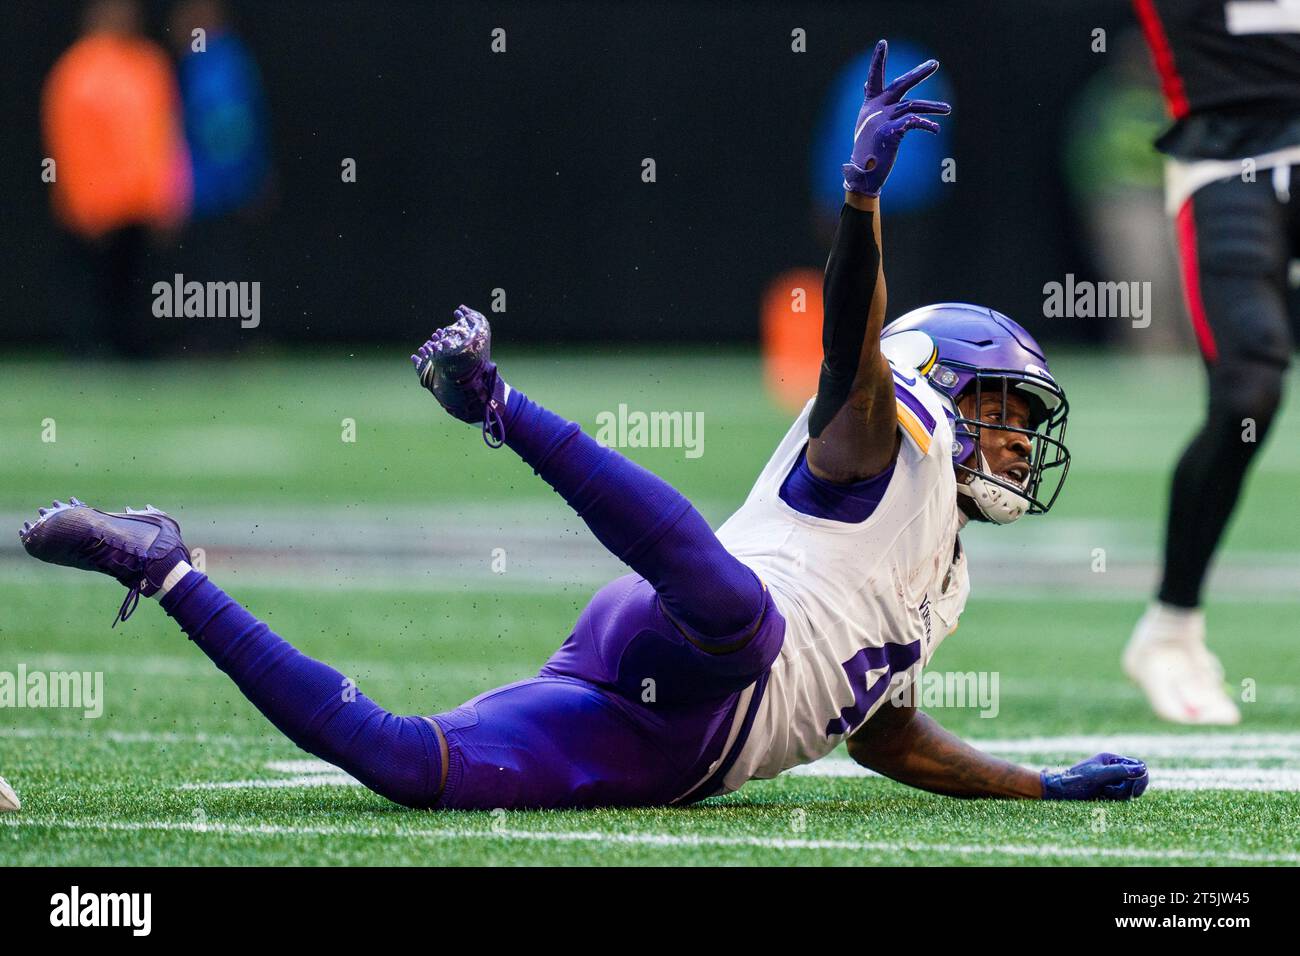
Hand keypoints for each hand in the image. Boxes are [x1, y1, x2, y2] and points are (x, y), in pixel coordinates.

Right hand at [843, 39, 950, 196]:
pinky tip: (935, 129)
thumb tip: (865, 84)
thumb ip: (871, 102)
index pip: (874, 77)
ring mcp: (883, 120)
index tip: (883, 43)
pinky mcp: (890, 132)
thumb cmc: (868, 149)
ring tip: (947, 109)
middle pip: (900, 84)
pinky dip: (926, 124)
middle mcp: (876, 109)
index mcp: (870, 104)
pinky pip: (914, 123)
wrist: (863, 173)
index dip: (877, 60)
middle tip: (935, 64)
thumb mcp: (866, 122)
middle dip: (918, 73)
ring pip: (914, 106)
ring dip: (933, 107)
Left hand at [1041, 752, 1148, 800]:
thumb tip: (1142, 769)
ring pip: (1130, 791)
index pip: (1139, 766)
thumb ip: (1120, 772)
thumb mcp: (1098, 776)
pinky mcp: (1109, 791)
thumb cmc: (1076, 781)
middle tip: (1109, 790)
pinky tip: (1101, 797)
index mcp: (1111, 759)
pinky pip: (1122, 797)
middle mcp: (1114, 768)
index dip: (1141, 778)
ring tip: (1102, 792)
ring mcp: (1112, 780)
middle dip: (1126, 788)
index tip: (1133, 790)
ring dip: (1118, 794)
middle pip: (1136, 780)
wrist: (1058, 791)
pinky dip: (1114, 799)